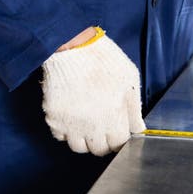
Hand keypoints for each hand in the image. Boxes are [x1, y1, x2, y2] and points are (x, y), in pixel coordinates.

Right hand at [41, 28, 145, 155]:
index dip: (119, 136)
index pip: (119, 144)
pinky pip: (59, 135)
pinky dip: (65, 129)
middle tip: (101, 123)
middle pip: (99, 149)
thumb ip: (135, 107)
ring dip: (84, 138)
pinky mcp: (53, 117)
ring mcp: (70, 123)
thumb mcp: (129, 77)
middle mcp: (92, 126)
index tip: (116, 128)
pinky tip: (70, 114)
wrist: (71, 44)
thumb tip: (138, 128)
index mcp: (113, 116)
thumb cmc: (103, 58)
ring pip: (78, 147)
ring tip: (85, 120)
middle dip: (103, 139)